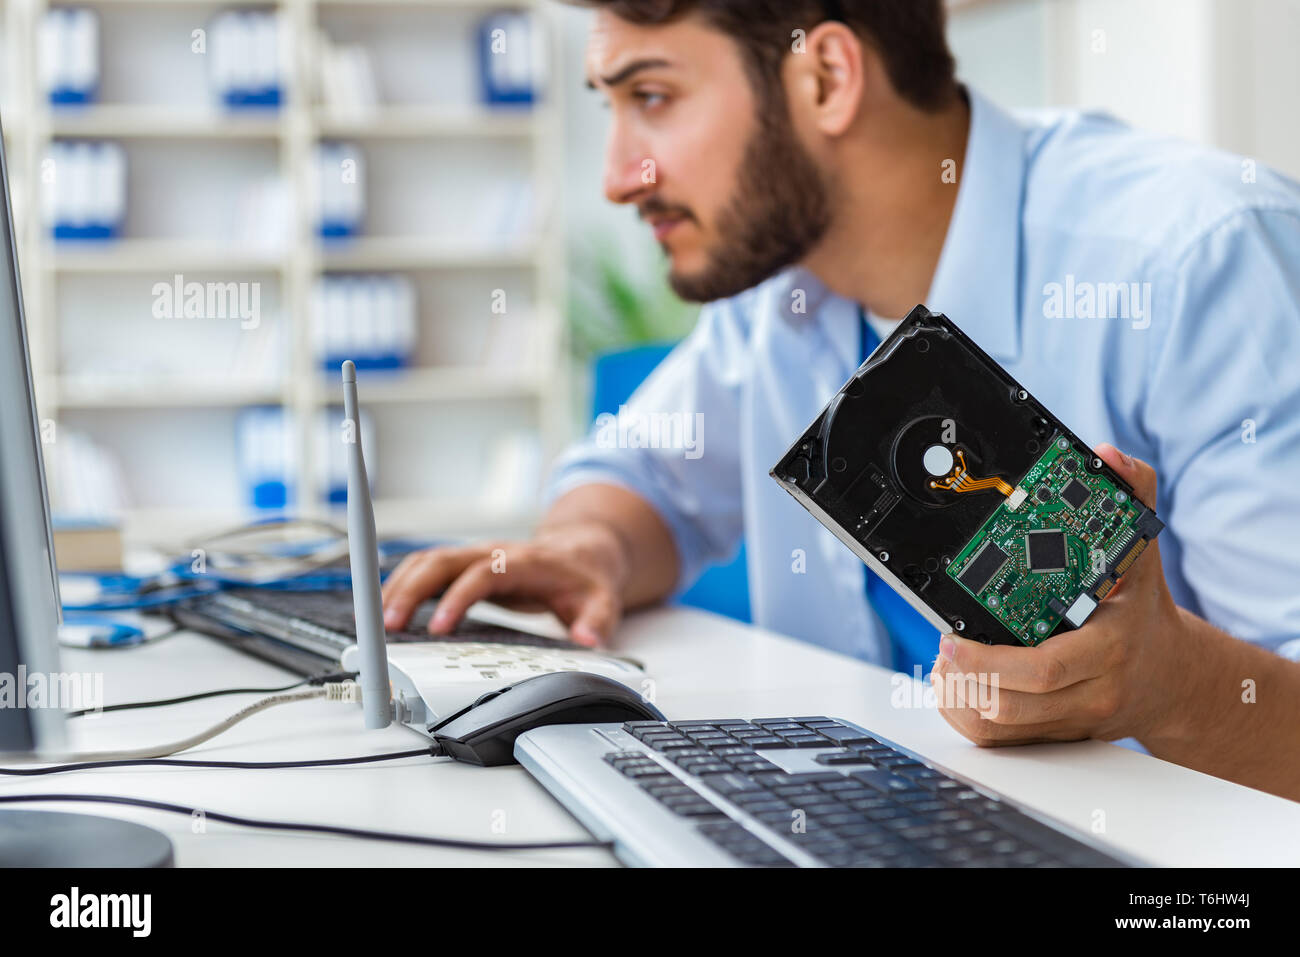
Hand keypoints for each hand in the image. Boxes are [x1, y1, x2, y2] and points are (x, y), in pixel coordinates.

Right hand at [379, 522, 628, 647]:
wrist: (582, 551)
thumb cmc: (584, 577)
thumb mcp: (602, 601)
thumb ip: (597, 621)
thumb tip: (586, 639)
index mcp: (521, 561)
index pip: (481, 574)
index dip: (457, 598)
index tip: (438, 627)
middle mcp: (491, 552)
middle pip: (441, 561)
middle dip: (410, 589)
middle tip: (386, 624)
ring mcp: (475, 556)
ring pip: (427, 561)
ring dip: (398, 586)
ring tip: (374, 620)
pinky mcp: (465, 565)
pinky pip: (426, 568)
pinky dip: (402, 584)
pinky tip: (385, 606)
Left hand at [930, 443, 1185, 746]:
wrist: (1176, 682)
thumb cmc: (1145, 615)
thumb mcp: (1144, 553)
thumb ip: (1133, 496)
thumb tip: (1108, 456)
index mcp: (1108, 647)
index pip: (1046, 666)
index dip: (991, 661)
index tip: (953, 637)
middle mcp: (1090, 689)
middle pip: (1014, 701)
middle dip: (967, 675)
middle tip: (943, 644)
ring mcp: (1070, 717)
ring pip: (1000, 728)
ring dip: (960, 697)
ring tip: (946, 664)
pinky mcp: (1054, 734)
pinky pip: (1001, 742)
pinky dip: (967, 719)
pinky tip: (957, 688)